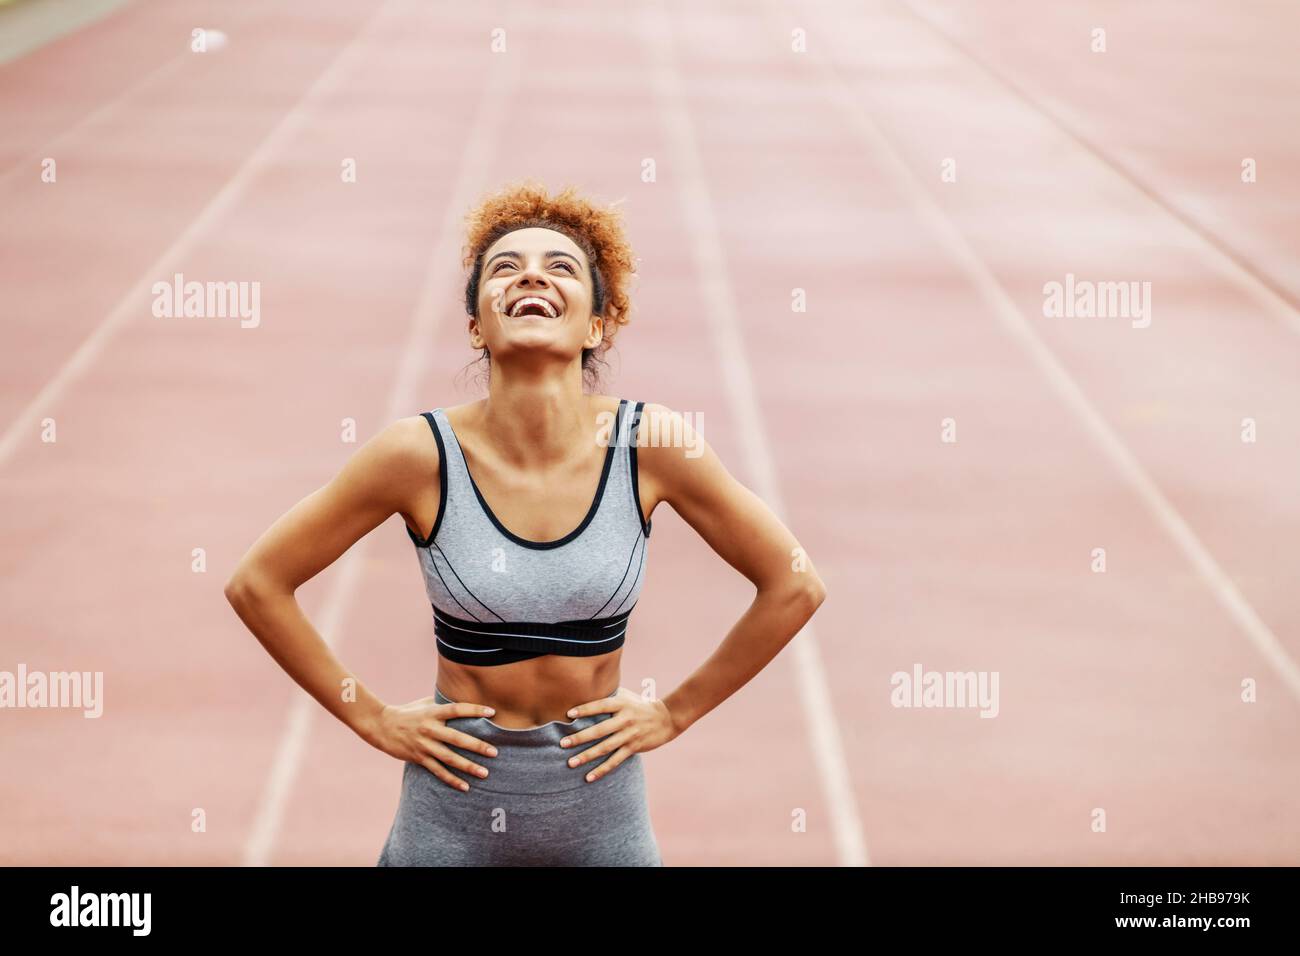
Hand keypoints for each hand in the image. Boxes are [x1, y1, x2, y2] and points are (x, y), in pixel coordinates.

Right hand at [368, 696, 498, 791]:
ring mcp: (424, 745)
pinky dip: (451, 780)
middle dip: (477, 746)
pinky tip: (465, 786)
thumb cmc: (408, 712)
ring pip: (449, 758)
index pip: (457, 710)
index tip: (492, 712)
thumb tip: (464, 698)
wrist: (381, 726)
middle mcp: (429, 729)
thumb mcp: (425, 703)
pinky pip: (437, 771)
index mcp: (433, 713)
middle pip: (456, 738)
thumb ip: (443, 703)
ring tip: (485, 773)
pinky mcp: (418, 758)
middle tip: (495, 752)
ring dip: (467, 766)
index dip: (474, 710)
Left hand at [559, 687, 678, 782]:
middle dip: (580, 737)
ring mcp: (629, 735)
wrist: (666, 718)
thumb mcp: (626, 696)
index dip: (585, 709)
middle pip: (599, 730)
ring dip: (587, 756)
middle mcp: (624, 719)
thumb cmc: (640, 705)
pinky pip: (615, 761)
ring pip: (605, 748)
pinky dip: (602, 770)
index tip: (568, 714)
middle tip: (562, 743)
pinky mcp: (634, 747)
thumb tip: (586, 689)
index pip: (600, 706)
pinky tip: (589, 777)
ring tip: (571, 763)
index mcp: (621, 704)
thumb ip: (608, 694)